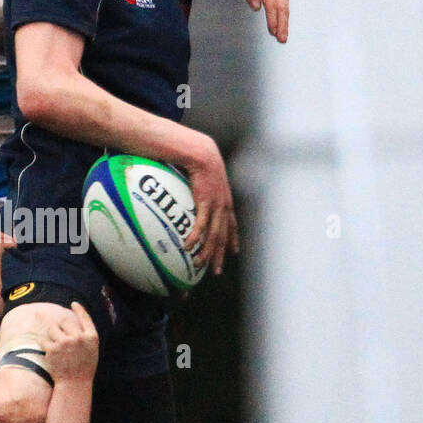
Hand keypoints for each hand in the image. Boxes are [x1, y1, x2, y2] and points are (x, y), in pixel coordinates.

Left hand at [42, 303, 98, 383]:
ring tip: (56, 347)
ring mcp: (65, 343)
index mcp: (91, 338)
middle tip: (61, 339)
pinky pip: (43, 339)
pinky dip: (43, 343)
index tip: (74, 304)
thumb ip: (84, 336)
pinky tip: (47, 350)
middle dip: (61, 327)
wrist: (74, 384)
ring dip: (52, 335)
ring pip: (52, 329)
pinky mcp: (52, 349)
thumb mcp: (91, 350)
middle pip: (65, 321)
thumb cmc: (84, 368)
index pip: (85, 318)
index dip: (79, 310)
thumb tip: (73, 322)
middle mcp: (79, 338)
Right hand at [182, 133, 237, 274]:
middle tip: (216, 271)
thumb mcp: (203, 176)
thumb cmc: (199, 159)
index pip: (231, 224)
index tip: (234, 252)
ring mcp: (216, 204)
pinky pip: (200, 224)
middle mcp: (223, 205)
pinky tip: (189, 247)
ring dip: (207, 251)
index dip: (233, 239)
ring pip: (214, 234)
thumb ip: (199, 186)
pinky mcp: (206, 202)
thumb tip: (188, 189)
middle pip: (223, 235)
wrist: (201, 151)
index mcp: (224, 200)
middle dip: (221, 254)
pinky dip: (195, 237)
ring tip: (200, 265)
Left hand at [221, 0, 289, 43]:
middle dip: (282, 25)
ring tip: (282, 38)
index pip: (271, 3)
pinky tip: (282, 27)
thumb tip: (257, 8)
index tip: (272, 32)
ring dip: (285, 23)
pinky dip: (284, 16)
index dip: (272, 19)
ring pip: (285, 7)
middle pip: (282, 7)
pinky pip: (285, 4)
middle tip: (281, 41)